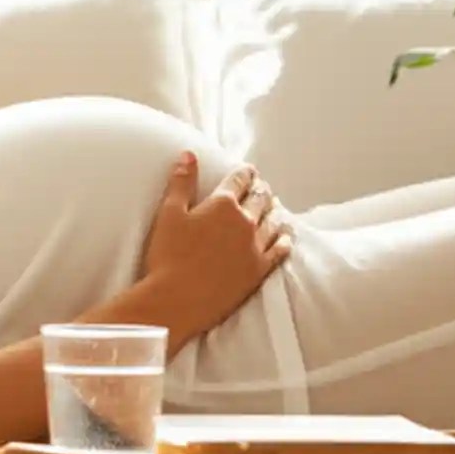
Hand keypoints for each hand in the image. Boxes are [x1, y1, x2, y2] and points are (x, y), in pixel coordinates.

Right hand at [140, 152, 292, 334]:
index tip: (248, 170)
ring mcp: (255, 247)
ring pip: (274, 221)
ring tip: (276, 206)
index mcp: (222, 204)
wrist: (176, 299)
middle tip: (261, 186)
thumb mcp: (168, 214)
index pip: (239, 180)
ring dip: (275, 210)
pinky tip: (287, 235)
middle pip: (260, 198)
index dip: (245, 172)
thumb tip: (189, 154)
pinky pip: (281, 251)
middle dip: (261, 189)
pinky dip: (286, 240)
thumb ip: (181, 182)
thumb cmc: (167, 256)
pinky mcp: (259, 270)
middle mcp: (245, 222)